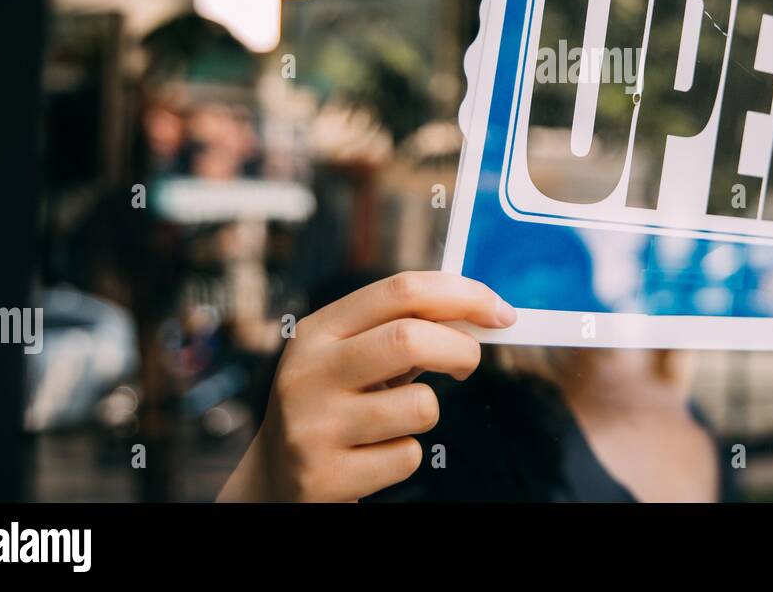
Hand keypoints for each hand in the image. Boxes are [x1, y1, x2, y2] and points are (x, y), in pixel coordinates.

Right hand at [219, 270, 515, 501]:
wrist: (272, 481)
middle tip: (469, 363)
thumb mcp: (347, 357)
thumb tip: (479, 312)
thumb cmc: (333, 406)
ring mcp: (313, 426)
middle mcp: (308, 373)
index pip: (401, 290)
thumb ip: (400, 329)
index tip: (500, 311)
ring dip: (427, 412)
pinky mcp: (326, 476)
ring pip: (420, 406)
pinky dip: (405, 455)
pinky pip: (407, 457)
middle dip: (461, 348)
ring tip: (397, 421)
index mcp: (317, 331)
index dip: (462, 294)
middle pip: (410, 338)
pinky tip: (374, 457)